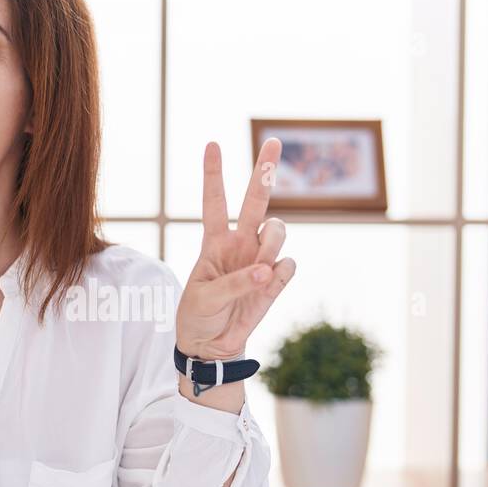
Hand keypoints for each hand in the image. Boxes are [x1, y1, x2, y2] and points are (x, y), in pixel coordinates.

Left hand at [175, 138, 295, 359]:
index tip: (212, 144)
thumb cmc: (199, 315)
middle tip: (271, 141)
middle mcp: (240, 243)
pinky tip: (268, 285)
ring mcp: (260, 259)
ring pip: (278, 231)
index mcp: (214, 241)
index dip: (213, 174)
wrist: (212, 345)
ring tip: (259, 269)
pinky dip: (279, 273)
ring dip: (271, 244)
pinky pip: (288, 265)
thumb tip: (266, 271)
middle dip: (264, 170)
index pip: (214, 201)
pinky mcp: (276, 280)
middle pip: (256, 199)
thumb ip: (234, 282)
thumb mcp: (204, 298)